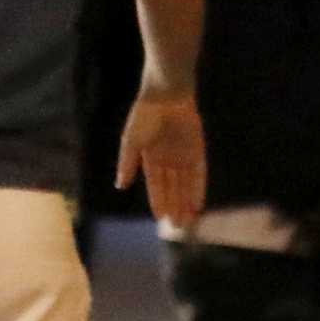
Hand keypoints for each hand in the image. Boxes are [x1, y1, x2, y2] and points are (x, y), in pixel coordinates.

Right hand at [118, 88, 206, 229]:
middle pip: (173, 187)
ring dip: (186, 202)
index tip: (160, 217)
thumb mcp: (131, 141)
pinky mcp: (197, 149)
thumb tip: (120, 185)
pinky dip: (198, 188)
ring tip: (187, 221)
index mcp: (151, 157)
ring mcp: (183, 155)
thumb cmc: (145, 115)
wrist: (166, 94)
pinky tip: (198, 204)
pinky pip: (199, 173)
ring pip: (186, 184)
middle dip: (174, 206)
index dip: (158, 200)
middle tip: (177, 226)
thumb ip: (127, 164)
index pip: (156, 184)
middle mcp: (168, 158)